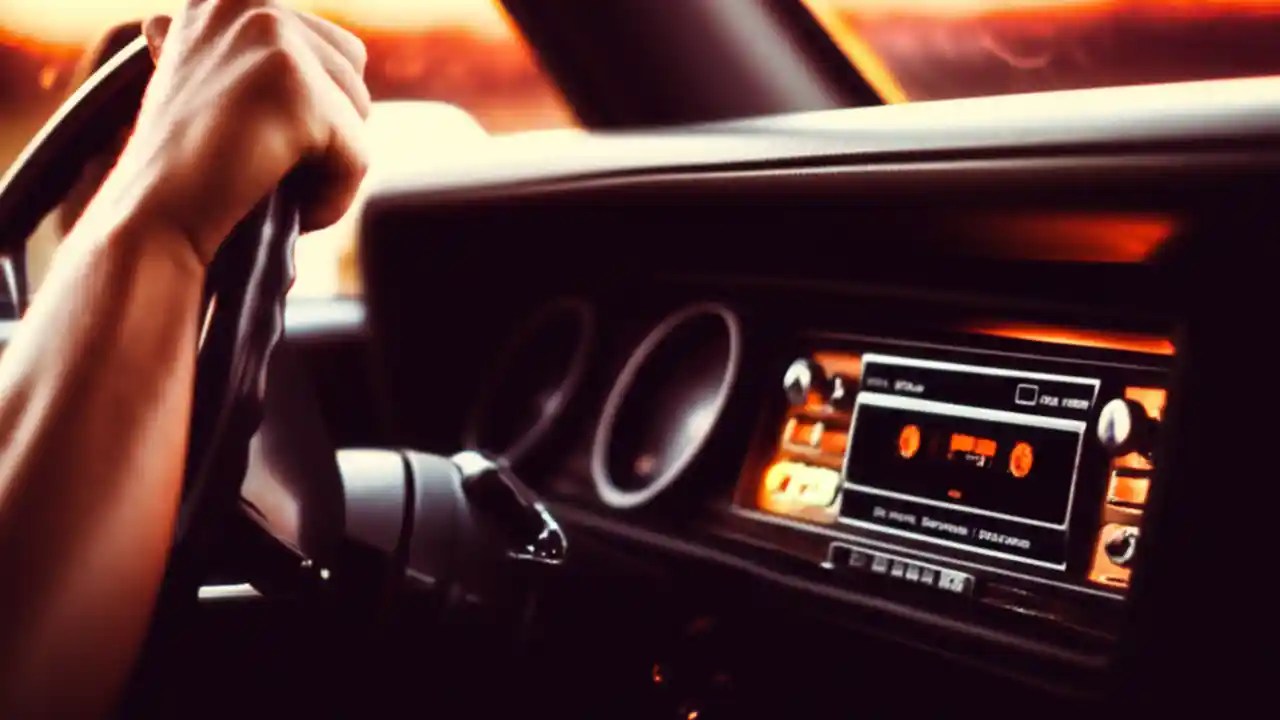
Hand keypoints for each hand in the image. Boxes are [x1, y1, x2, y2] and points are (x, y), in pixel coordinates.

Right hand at [97, 0, 370, 264]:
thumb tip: (238, 31)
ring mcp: (273, 40)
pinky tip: (288, 208)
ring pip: (359, 116)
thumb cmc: (183, 166)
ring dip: (327, 166)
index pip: (336, 50)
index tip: (255, 139)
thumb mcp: (214, 84)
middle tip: (263, 164)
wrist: (149, 219)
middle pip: (354, 76)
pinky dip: (335, 197)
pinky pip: (358, 157)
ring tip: (266, 181)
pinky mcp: (296, 90)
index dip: (314, 112)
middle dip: (328, 133)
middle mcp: (251, 2)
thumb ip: (250, 58)